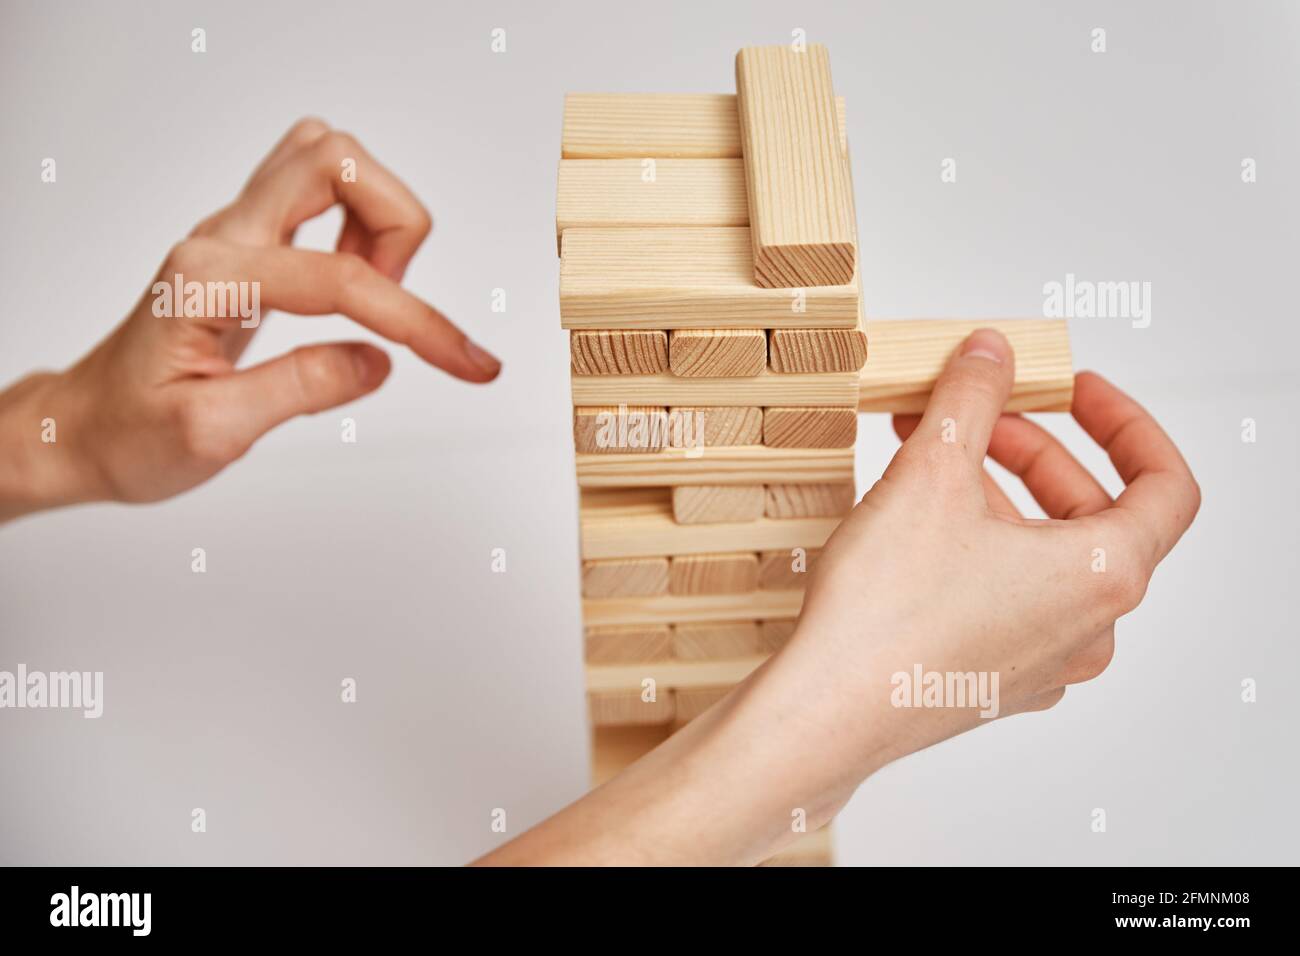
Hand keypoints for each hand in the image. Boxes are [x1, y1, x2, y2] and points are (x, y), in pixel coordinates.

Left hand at [0, 118, 500, 521]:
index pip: (339, 279)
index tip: (469, 364)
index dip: (418, 322)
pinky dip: (360, 224)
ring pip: (326, 160)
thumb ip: (298, 389)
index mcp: (209, 279)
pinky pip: (317, 192)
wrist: (86, 428)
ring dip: (377, 216)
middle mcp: (221, 237)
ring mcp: (234, 232)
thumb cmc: (133, 433)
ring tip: (379, 291)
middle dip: (395, 224)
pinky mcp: (249, 245)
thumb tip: (379, 361)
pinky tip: (358, 284)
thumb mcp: (211, 433)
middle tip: (399, 299)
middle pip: (331, 159)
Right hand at [480, 330, 1198, 865]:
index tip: (1078, 394)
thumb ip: (972, 397)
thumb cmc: (886, 615)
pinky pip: (1008, 598)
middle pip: (1091, 514)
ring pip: (1043, 557)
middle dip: (1031, 451)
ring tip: (926, 463)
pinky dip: (977, 549)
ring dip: (997, 498)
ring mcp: (1042, 662)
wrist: (824, 712)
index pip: (1164, 486)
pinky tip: (914, 529)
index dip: (1126, 424)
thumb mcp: (931, 472)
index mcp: (1102, 576)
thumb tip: (989, 354)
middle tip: (974, 416)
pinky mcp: (992, 680)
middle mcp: (1087, 628)